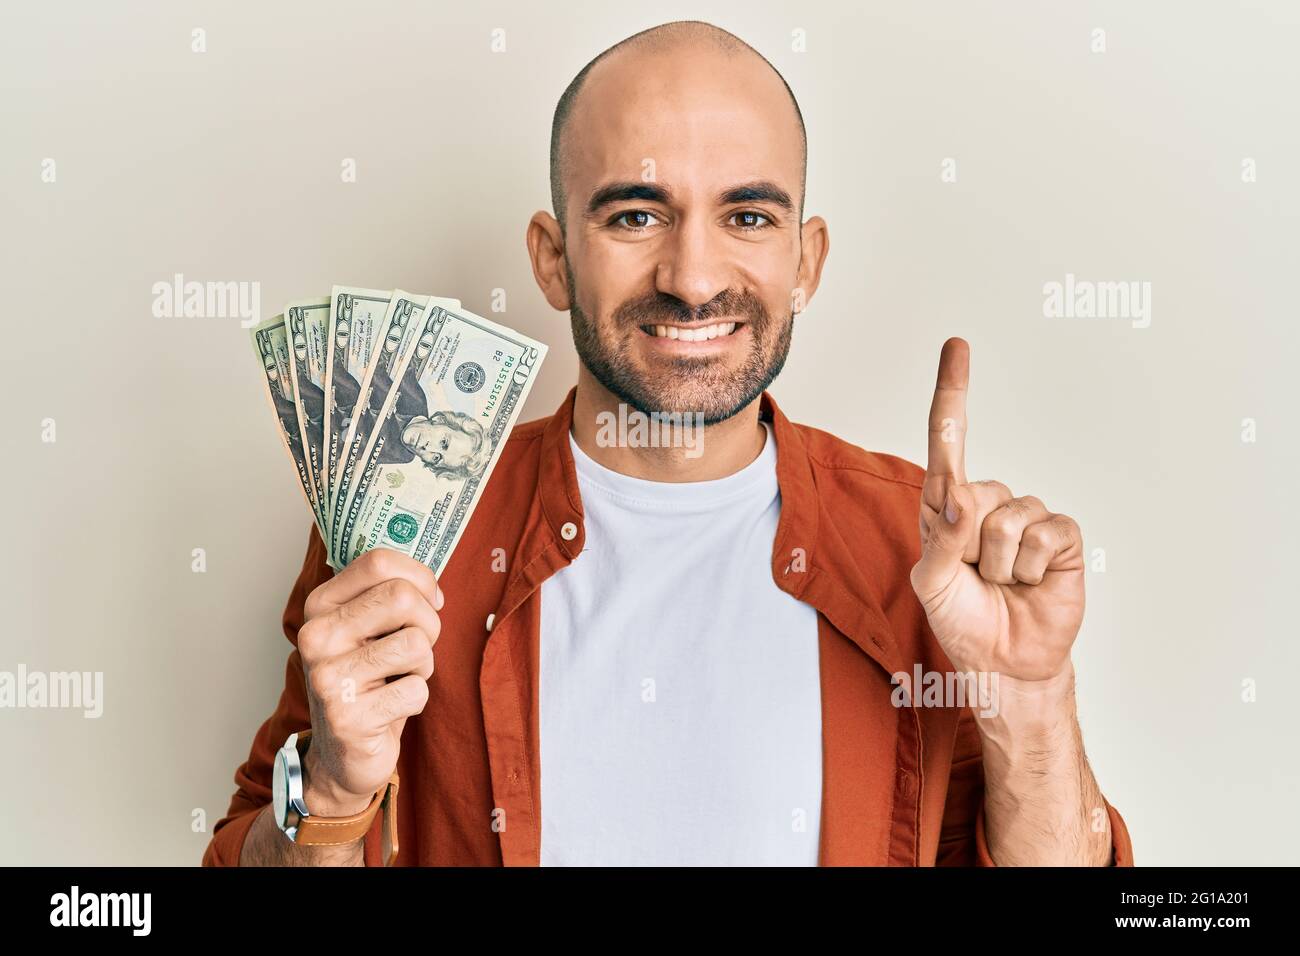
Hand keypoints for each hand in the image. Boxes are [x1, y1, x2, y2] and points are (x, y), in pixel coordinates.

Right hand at [296, 549, 442, 816]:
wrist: (342, 754)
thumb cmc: (368, 681)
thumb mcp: (368, 630)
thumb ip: (387, 595)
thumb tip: (430, 579)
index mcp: (320, 606)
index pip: (378, 562)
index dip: (420, 577)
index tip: (431, 599)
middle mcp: (316, 636)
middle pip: (402, 597)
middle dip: (429, 624)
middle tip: (416, 649)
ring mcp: (328, 677)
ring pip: (416, 644)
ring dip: (423, 666)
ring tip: (398, 680)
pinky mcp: (348, 716)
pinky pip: (417, 689)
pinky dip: (417, 699)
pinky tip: (391, 709)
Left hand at [909, 338, 1084, 684]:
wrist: (1007, 664)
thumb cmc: (963, 621)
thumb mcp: (932, 585)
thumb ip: (942, 540)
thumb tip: (962, 498)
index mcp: (945, 507)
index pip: (947, 443)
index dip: (953, 394)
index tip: (957, 346)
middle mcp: (986, 503)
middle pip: (975, 494)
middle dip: (970, 548)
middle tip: (977, 580)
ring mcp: (1026, 517)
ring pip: (1008, 520)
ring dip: (1000, 565)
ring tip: (1002, 585)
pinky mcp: (1060, 536)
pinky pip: (1044, 534)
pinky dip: (1031, 568)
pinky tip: (1030, 584)